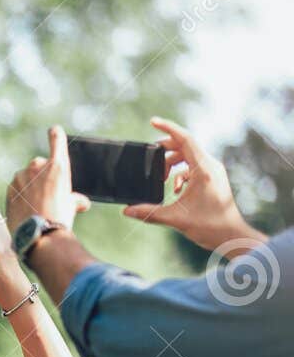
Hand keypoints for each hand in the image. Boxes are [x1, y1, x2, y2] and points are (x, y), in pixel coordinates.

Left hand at [7, 126, 90, 233]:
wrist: (38, 235)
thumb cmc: (59, 219)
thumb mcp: (71, 205)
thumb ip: (74, 198)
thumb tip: (82, 202)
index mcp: (58, 166)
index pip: (56, 140)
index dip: (56, 134)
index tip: (54, 130)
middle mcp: (37, 167)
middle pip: (40, 165)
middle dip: (43, 176)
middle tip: (48, 195)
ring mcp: (21, 177)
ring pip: (26, 177)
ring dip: (31, 186)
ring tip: (37, 206)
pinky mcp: (10, 188)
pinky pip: (17, 187)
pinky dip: (21, 194)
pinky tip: (26, 208)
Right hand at [121, 117, 262, 251]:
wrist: (231, 235)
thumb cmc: (209, 226)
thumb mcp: (175, 218)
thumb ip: (149, 212)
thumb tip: (126, 210)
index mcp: (204, 170)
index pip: (185, 140)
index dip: (168, 128)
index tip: (152, 121)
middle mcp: (210, 166)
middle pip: (184, 146)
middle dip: (164, 151)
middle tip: (149, 160)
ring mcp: (213, 171)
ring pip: (188, 156)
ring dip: (171, 163)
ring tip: (160, 178)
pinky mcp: (212, 178)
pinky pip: (193, 166)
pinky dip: (180, 173)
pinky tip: (174, 189)